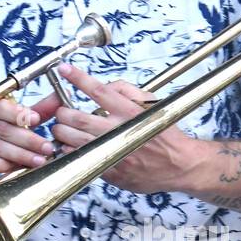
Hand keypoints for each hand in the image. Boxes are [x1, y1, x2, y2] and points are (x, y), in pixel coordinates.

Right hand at [0, 93, 60, 179]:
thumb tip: (61, 98)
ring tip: (40, 161)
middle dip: (28, 139)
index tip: (37, 119)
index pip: (1, 107)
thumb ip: (37, 110)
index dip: (18, 113)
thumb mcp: (14, 121)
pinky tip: (17, 169)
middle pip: (4, 129)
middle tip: (47, 148)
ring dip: (20, 154)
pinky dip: (2, 166)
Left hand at [50, 62, 200, 193]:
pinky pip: (80, 159)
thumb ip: (127, 90)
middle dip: (62, 112)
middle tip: (61, 110)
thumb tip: (105, 84)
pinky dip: (70, 150)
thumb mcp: (152, 103)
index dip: (78, 78)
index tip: (64, 69)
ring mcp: (112, 152)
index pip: (98, 90)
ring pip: (73, 140)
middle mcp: (119, 131)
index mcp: (129, 112)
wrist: (179, 165)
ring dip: (61, 132)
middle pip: (77, 118)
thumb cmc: (164, 133)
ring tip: (63, 128)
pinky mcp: (109, 171)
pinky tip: (71, 145)